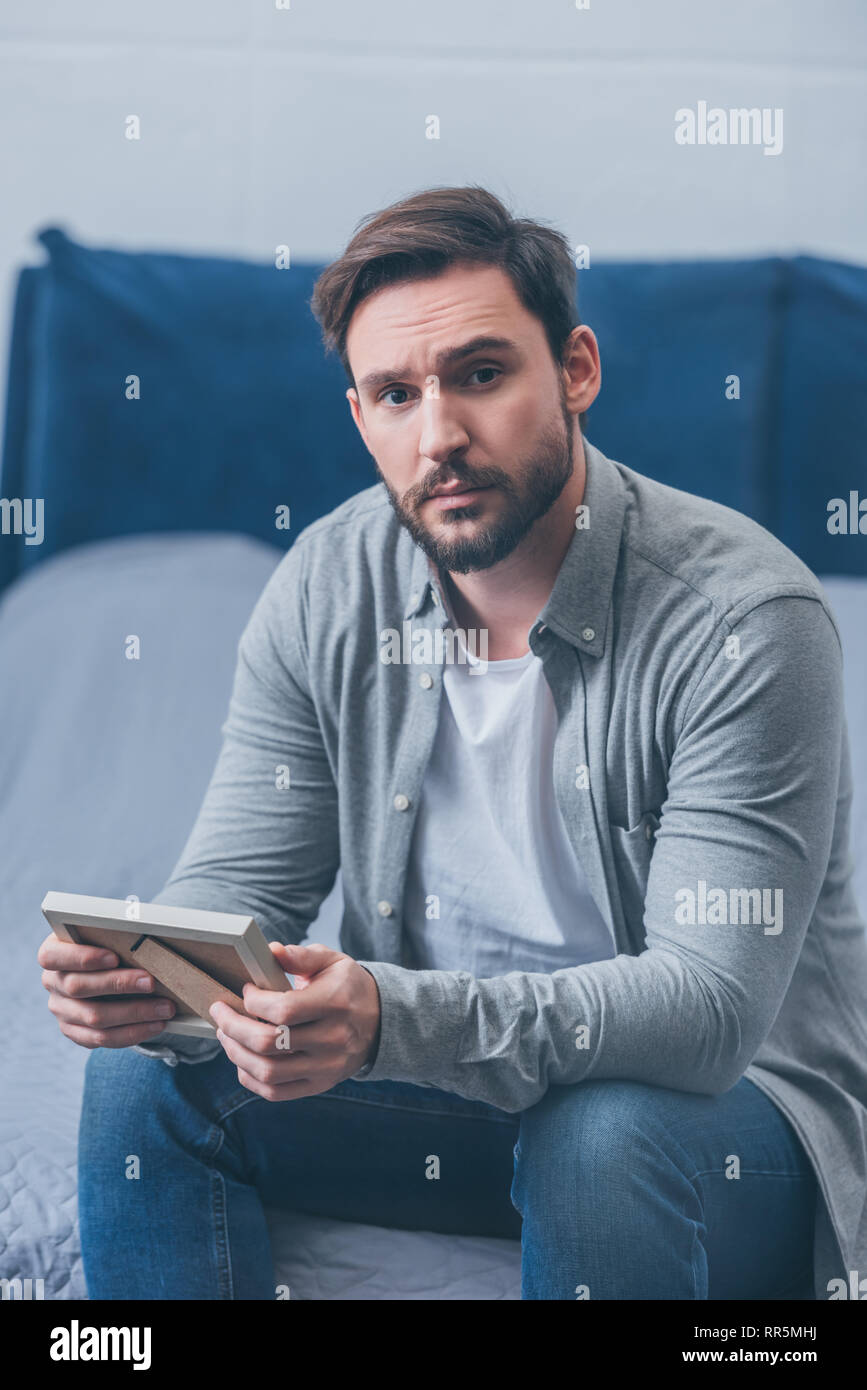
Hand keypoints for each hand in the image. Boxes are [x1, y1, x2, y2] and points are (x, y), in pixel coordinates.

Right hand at [38, 932, 175, 1048]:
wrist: (104, 971)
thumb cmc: (108, 946)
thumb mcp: (105, 936)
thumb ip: (115, 936)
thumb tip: (146, 937)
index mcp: (52, 953)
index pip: (52, 956)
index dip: (82, 957)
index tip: (114, 957)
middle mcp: (52, 983)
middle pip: (78, 987)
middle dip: (119, 984)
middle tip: (151, 982)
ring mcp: (61, 1010)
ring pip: (94, 1018)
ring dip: (134, 1013)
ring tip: (164, 1008)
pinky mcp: (75, 1031)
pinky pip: (102, 1039)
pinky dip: (132, 1033)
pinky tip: (155, 1025)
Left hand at [209, 942, 380, 1101]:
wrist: (380, 1021)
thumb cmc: (347, 986)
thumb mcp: (331, 961)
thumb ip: (301, 956)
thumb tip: (271, 951)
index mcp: (335, 1003)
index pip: (283, 1010)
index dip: (254, 1002)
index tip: (245, 990)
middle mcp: (333, 1039)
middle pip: (269, 1043)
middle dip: (233, 1027)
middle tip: (220, 1012)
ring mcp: (326, 1067)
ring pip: (267, 1071)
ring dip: (236, 1053)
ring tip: (226, 1035)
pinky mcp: (319, 1085)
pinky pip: (275, 1092)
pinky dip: (250, 1078)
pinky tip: (241, 1059)